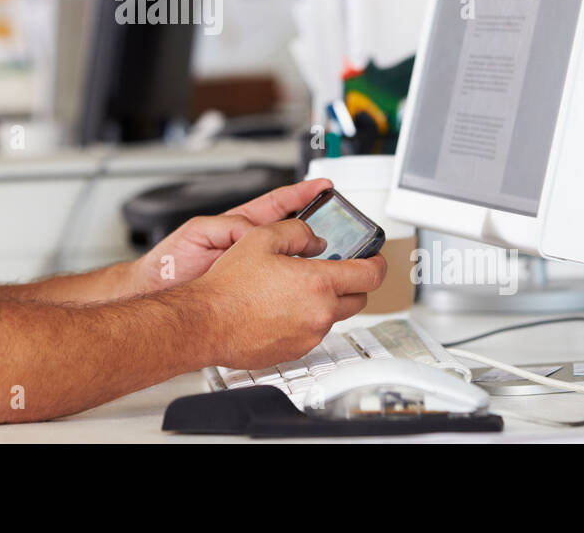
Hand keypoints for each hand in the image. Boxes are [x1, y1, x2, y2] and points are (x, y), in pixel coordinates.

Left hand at [131, 178, 332, 293]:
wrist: (156, 292)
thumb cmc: (171, 262)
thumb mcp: (200, 232)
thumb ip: (230, 227)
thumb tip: (254, 230)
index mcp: (240, 225)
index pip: (278, 205)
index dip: (302, 194)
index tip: (324, 185)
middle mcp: (250, 246)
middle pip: (292, 234)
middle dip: (318, 227)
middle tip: (341, 224)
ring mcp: (253, 269)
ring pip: (290, 262)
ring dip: (312, 259)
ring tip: (336, 257)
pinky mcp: (252, 292)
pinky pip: (281, 288)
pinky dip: (297, 287)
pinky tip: (311, 288)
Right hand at [189, 217, 386, 370]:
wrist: (207, 322)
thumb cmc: (229, 286)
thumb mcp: (261, 238)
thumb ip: (297, 232)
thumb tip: (315, 239)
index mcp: (318, 283)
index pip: (370, 274)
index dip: (377, 262)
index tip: (374, 258)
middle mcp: (320, 313)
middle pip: (359, 299)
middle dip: (354, 282)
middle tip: (337, 270)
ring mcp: (309, 335)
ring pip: (334, 316)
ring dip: (326, 301)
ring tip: (297, 288)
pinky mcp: (296, 351)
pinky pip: (312, 332)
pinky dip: (307, 319)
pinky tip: (281, 308)